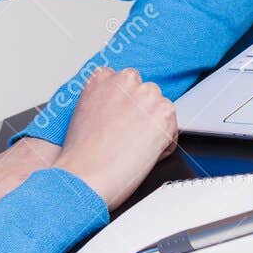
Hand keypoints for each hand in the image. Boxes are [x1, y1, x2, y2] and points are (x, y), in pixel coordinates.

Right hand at [52, 66, 177, 210]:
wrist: (85, 175)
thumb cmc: (81, 154)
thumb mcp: (84, 113)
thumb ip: (104, 101)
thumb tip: (121, 109)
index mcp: (102, 77)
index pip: (127, 82)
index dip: (126, 105)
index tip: (121, 120)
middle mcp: (125, 80)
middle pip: (147, 93)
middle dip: (142, 113)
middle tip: (128, 137)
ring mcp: (146, 95)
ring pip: (161, 109)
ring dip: (154, 127)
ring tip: (133, 147)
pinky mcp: (164, 114)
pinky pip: (172, 130)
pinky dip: (163, 145)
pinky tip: (143, 154)